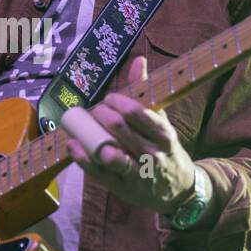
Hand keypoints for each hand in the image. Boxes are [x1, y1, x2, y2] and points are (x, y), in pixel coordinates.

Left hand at [66, 55, 196, 214]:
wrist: (178, 190)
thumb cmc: (164, 149)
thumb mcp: (161, 122)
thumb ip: (146, 93)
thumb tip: (138, 60)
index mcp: (163, 134)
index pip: (134, 111)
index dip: (115, 101)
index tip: (109, 100)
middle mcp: (151, 154)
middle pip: (117, 128)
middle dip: (99, 114)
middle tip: (95, 111)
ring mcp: (136, 173)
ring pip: (108, 152)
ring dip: (90, 135)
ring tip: (83, 127)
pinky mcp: (121, 187)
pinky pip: (97, 172)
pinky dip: (82, 157)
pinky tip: (73, 145)